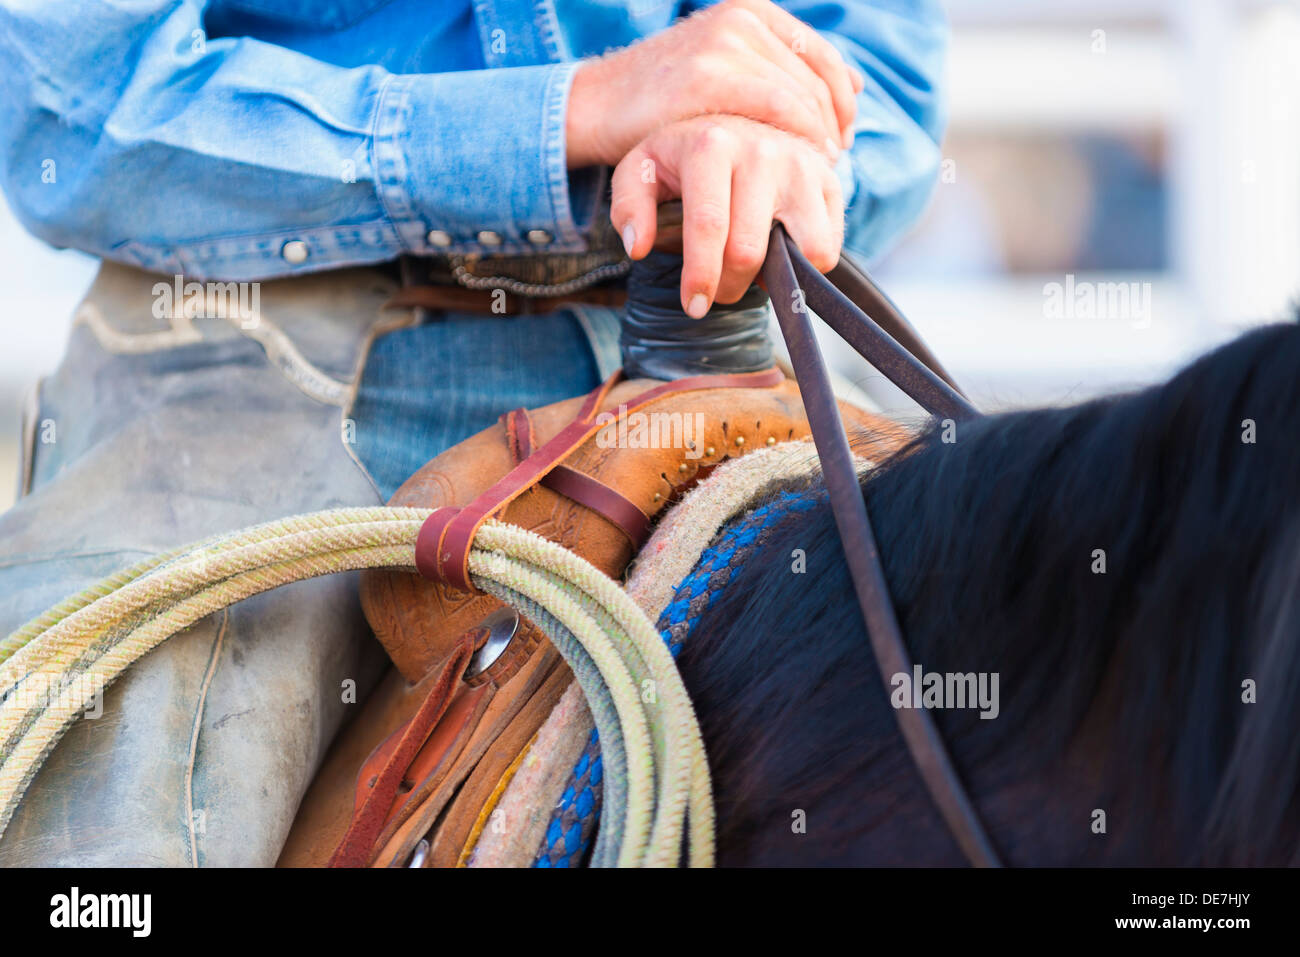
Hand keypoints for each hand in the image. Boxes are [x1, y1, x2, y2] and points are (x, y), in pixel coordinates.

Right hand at [566, 0, 863, 168]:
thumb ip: (781, 70)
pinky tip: (796, 165)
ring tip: (815, 170)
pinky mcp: (708, 77)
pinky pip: (777, 110)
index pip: (821, 56)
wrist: (596, 105)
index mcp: (750, 10)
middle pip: (816, 79)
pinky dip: (796, 140)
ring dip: (817, 137)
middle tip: (832, 161)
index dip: (841, 100)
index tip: (843, 137)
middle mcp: (741, 19)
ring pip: (801, 96)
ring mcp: (724, 44)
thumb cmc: (662, 99)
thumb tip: (856, 84)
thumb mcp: (725, 69)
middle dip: (833, 124)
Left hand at [611, 114, 843, 317]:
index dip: (701, 276)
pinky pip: (828, 246)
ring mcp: (802, 164)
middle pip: (749, 249)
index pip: (708, 226)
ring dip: (775, 277)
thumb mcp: (641, 170)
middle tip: (717, 288)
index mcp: (712, 145)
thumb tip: (637, 247)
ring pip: (803, 250)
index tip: (693, 307)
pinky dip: (805, 264)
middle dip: (729, 286)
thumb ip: (628, 206)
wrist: (735, 116)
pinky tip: (777, 250)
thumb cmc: (683, 156)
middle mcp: (762, 150)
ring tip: (751, 268)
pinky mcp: (829, 180)